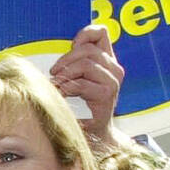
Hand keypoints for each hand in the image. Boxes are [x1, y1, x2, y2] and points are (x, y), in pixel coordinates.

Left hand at [50, 23, 126, 143]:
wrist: (97, 136)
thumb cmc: (85, 109)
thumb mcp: (81, 81)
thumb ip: (76, 64)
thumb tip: (62, 55)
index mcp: (109, 62)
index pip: (102, 33)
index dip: (85, 33)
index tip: (71, 45)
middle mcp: (115, 69)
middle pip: (88, 50)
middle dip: (66, 59)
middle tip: (54, 73)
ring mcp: (113, 82)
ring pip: (86, 64)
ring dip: (65, 74)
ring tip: (56, 85)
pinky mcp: (107, 95)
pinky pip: (82, 84)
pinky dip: (66, 88)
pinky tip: (60, 95)